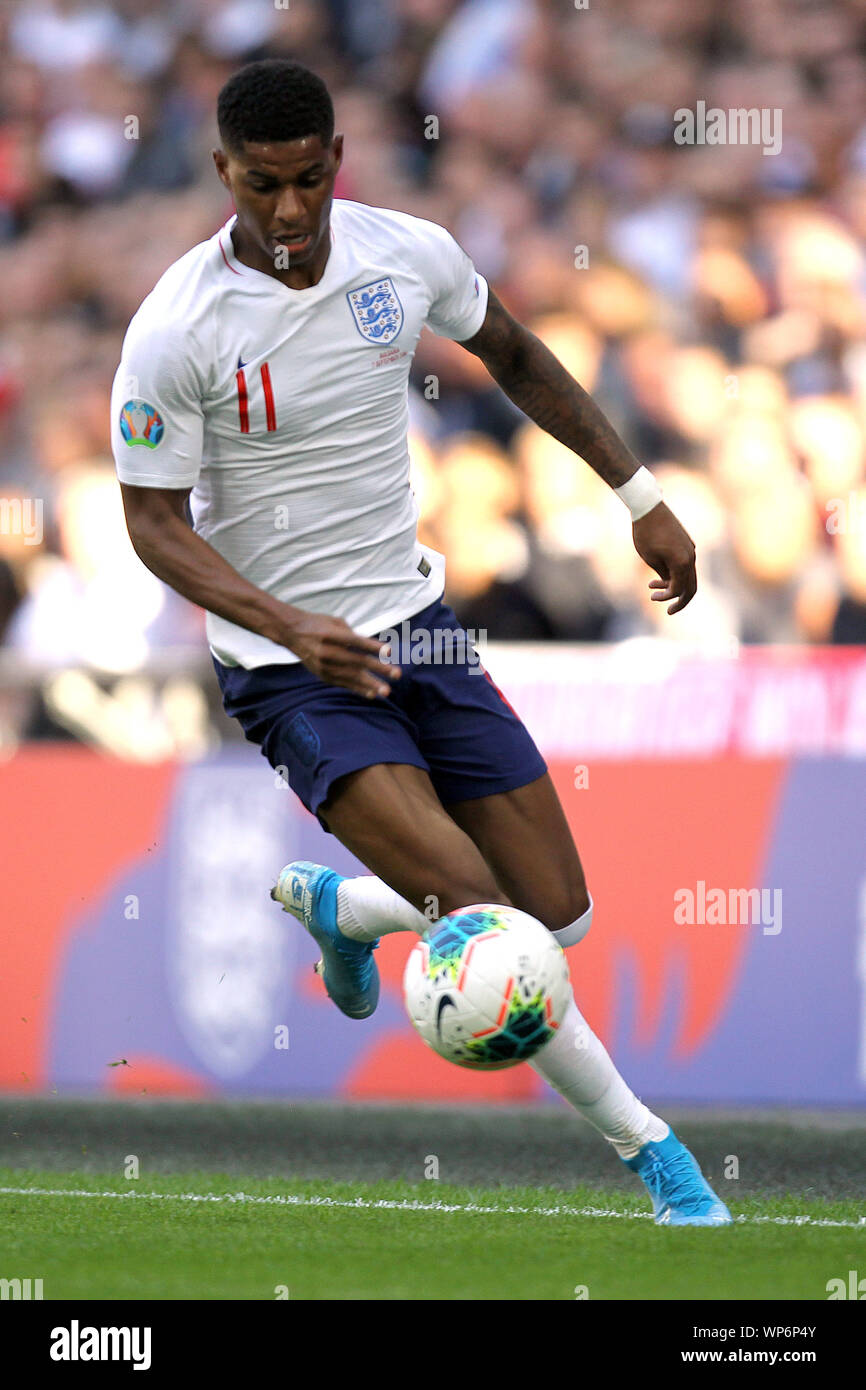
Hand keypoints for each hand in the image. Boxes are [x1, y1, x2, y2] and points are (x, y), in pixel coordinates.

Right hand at [281, 611, 400, 698]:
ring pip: (351, 677)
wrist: (292, 633)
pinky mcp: (322, 675)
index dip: (373, 647)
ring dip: (371, 684)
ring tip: (386, 691)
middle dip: (378, 669)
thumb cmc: (318, 624)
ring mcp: (324, 665)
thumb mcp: (335, 622)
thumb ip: (353, 635)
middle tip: (396, 674)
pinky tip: (372, 694)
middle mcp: (327, 651)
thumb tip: (372, 648)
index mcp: (331, 634)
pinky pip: (343, 684)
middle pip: (357, 661)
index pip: (356, 641)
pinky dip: (358, 689)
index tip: (389, 651)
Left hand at [632, 502, 696, 614]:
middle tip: (669, 612)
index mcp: (683, 562)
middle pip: (692, 587)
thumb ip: (663, 575)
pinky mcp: (687, 544)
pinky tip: (658, 575)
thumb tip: (671, 585)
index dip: (666, 597)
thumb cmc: (645, 533)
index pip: (679, 589)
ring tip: (652, 586)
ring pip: (689, 576)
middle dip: (680, 601)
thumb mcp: (650, 559)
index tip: (651, 595)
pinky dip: (676, 574)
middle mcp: (691, 556)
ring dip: (674, 586)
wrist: (649, 507)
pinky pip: (686, 565)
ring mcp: (691, 549)